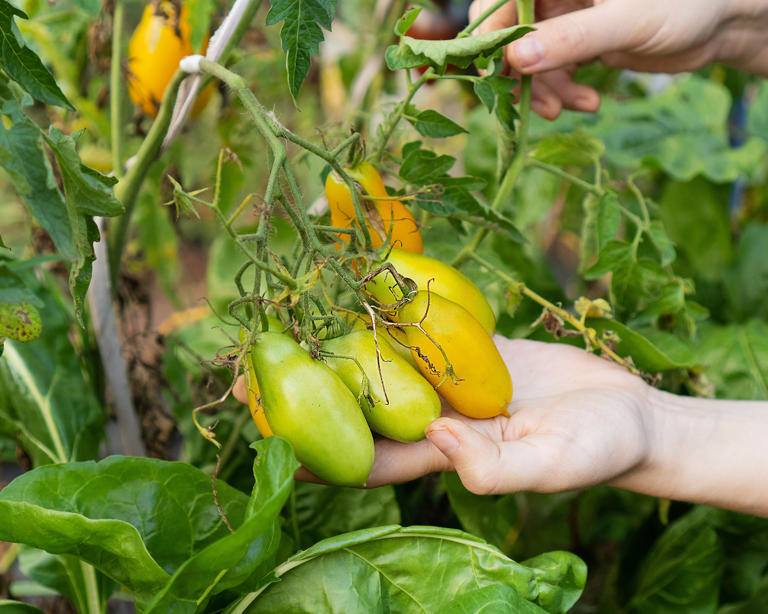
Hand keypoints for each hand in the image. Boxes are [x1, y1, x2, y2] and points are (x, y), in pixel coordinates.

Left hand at [232, 337, 652, 490]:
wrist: (628, 412)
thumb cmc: (596, 450)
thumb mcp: (553, 466)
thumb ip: (497, 467)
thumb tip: (438, 440)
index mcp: (442, 454)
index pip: (364, 456)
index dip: (315, 447)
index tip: (264, 431)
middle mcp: (435, 417)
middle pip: (361, 403)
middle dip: (311, 386)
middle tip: (255, 361)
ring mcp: (450, 380)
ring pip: (386, 359)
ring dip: (342, 340)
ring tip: (292, 311)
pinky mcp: (470, 349)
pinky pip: (424, 327)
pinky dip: (395, 308)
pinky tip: (360, 282)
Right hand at [469, 0, 767, 118]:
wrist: (720, 24)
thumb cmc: (684, 4)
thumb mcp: (626, 21)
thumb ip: (571, 39)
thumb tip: (514, 61)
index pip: (500, 1)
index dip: (490, 38)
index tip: (492, 77)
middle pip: (509, 34)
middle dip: (519, 74)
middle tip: (534, 105)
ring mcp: (564, 17)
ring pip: (530, 59)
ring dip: (545, 90)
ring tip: (569, 109)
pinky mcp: (576, 41)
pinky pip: (552, 72)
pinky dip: (565, 92)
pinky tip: (589, 102)